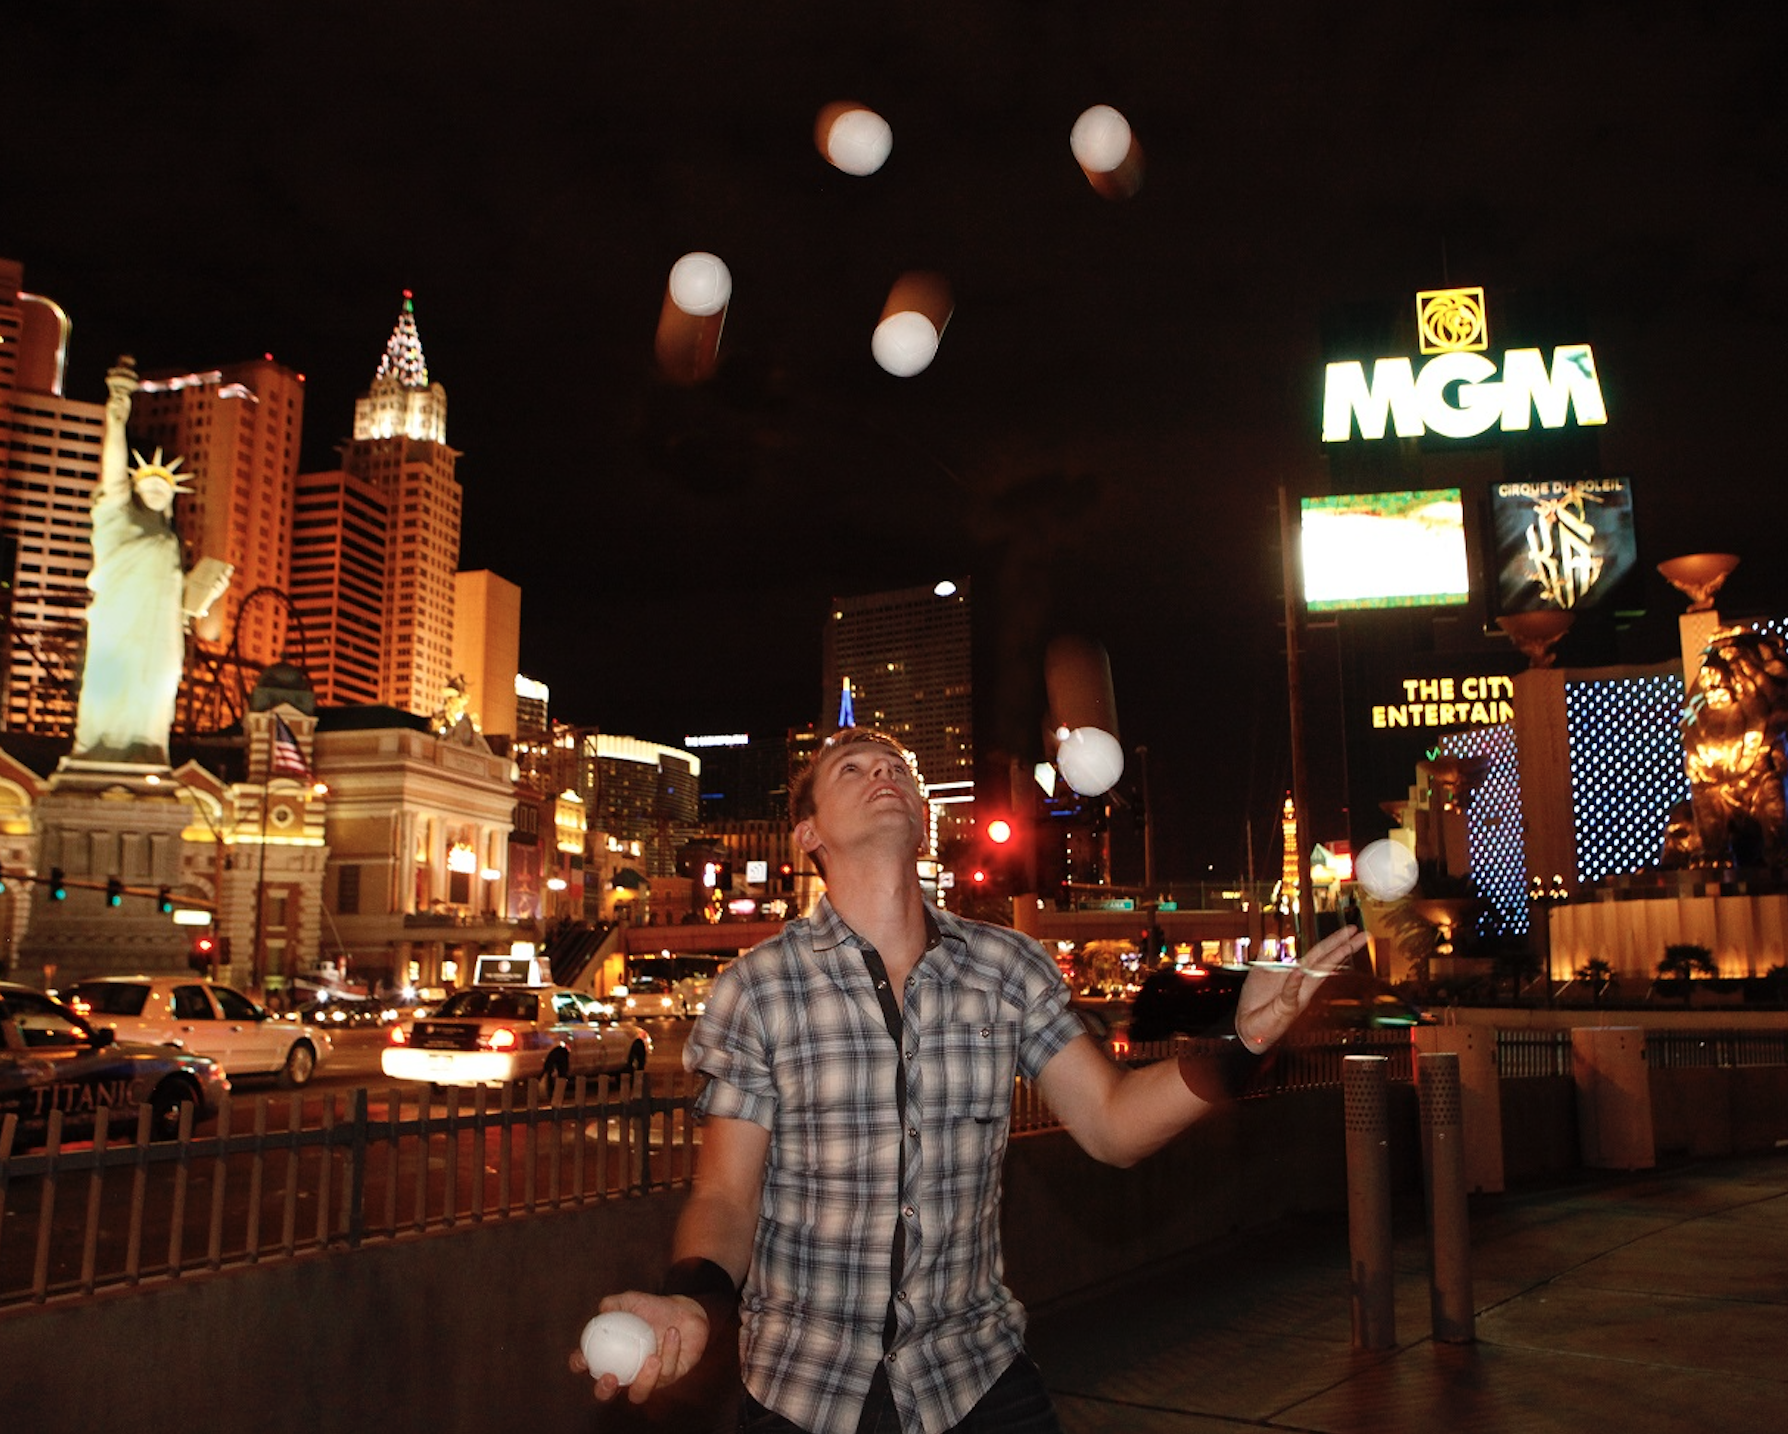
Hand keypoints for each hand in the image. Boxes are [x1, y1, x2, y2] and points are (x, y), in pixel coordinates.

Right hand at [570, 1291, 710, 1403]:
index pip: (587, 1365)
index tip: (582, 1358)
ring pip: (639, 1394)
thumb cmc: (652, 1308)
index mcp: (610, 1357)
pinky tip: (673, 1333)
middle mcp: (625, 1374)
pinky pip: (667, 1372)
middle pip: (607, 1393)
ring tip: (653, 1358)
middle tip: (610, 1377)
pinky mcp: (669, 1379)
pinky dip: (671, 1351)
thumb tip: (602, 1310)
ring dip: (645, 1379)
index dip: (579, 1365)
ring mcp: (646, 1380)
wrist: (684, 1312)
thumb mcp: (632, 1301)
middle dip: (604, 1390)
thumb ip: (615, 1303)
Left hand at [1234, 924, 1368, 1048]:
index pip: (1319, 955)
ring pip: (1317, 975)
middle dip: (1344, 947)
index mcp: (1298, 975)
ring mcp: (1297, 996)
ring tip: (1347, 946)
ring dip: (1332, 959)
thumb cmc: (1256, 1003)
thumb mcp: (1259, 973)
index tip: (1350, 930)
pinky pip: (1290, 992)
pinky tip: (1299, 970)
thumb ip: (1267, 955)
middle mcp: (1302, 985)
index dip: (1334, 941)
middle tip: (1363, 935)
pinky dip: (1294, 981)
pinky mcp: (1285, 1007)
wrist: (1247, 1028)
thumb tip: (1272, 937)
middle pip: (1326, 962)